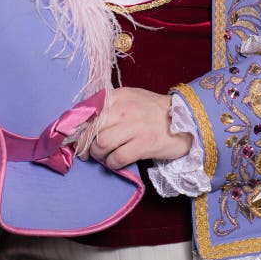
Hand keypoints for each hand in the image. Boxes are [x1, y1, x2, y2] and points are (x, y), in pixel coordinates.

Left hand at [77, 87, 192, 169]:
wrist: (185, 120)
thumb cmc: (153, 111)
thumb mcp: (131, 99)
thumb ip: (110, 106)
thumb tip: (84, 122)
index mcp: (120, 95)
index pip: (89, 109)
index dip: (78, 126)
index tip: (75, 136)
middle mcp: (126, 108)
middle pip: (92, 128)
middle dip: (86, 144)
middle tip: (87, 151)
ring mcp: (136, 126)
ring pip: (101, 144)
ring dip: (98, 154)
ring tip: (103, 156)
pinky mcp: (145, 144)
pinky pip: (118, 158)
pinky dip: (112, 164)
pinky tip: (116, 162)